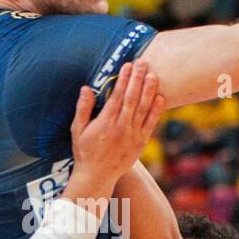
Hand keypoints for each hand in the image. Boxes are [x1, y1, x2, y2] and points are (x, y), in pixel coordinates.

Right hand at [69, 60, 165, 192]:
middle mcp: (121, 127)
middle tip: (143, 63)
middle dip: (138, 79)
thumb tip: (86, 88)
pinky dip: (156, 110)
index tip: (127, 65)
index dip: (123, 79)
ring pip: (143, 108)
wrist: (98, 176)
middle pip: (132, 98)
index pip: (117, 96)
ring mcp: (133, 135)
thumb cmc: (85, 151)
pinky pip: (151, 123)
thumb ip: (82, 109)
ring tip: (153, 74)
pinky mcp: (141, 142)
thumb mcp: (77, 130)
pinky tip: (160, 96)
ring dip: (149, 90)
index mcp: (105, 122)